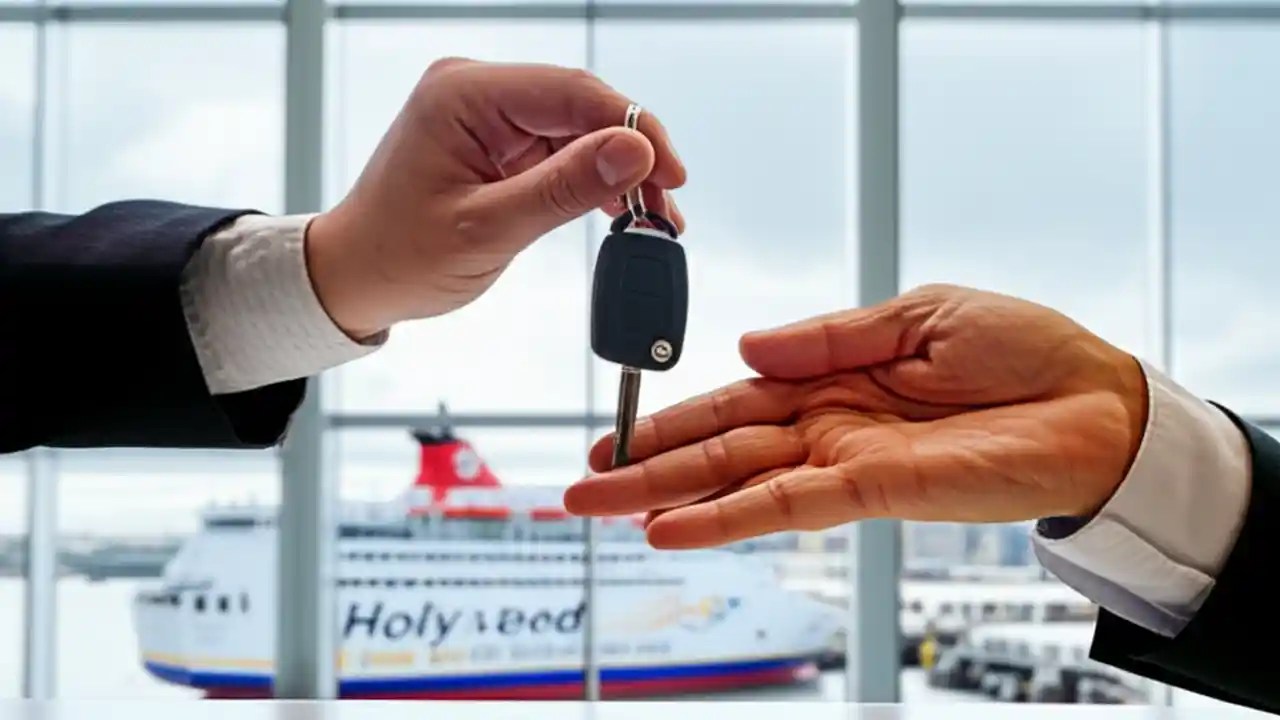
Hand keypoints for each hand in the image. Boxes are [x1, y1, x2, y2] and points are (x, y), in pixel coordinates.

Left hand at [305, 58, 686, 338]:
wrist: (354, 277)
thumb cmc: (399, 255)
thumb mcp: (487, 229)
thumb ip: (564, 188)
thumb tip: (634, 151)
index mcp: (463, 95)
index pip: (571, 91)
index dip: (632, 127)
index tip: (670, 173)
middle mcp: (475, 91)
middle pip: (581, 105)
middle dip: (632, 152)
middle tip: (666, 205)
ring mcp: (487, 115)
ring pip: (578, 129)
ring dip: (618, 170)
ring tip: (653, 217)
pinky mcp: (497, 142)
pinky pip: (560, 149)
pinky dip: (593, 178)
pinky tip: (623, 209)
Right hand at [563, 284, 1148, 548]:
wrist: (1099, 402)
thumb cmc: (1026, 353)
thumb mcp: (918, 313)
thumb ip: (827, 335)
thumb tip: (746, 347)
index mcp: (833, 378)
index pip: (732, 401)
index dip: (671, 416)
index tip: (617, 430)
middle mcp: (828, 426)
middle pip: (717, 449)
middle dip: (644, 467)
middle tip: (579, 483)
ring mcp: (846, 461)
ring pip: (735, 482)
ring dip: (664, 498)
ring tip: (598, 508)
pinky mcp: (876, 489)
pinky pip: (787, 505)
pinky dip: (727, 518)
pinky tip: (673, 528)